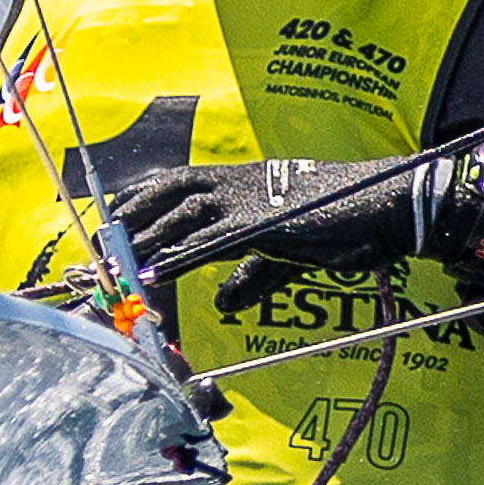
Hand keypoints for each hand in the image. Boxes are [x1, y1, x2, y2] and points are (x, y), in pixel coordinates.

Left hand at [98, 143, 483, 302]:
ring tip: (109, 264)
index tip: (108, 216)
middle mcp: (239, 183)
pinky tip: (152, 273)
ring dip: (141, 240)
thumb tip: (224, 304)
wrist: (388, 205)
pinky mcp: (265, 225)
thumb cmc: (342, 223)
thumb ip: (249, 275)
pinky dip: (177, 258)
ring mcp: (250, 201)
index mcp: (242, 180)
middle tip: (94, 243)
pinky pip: (211, 242)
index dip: (140, 197)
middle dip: (128, 219)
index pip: (177, 182)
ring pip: (181, 216)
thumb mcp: (285, 254)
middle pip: (168, 195)